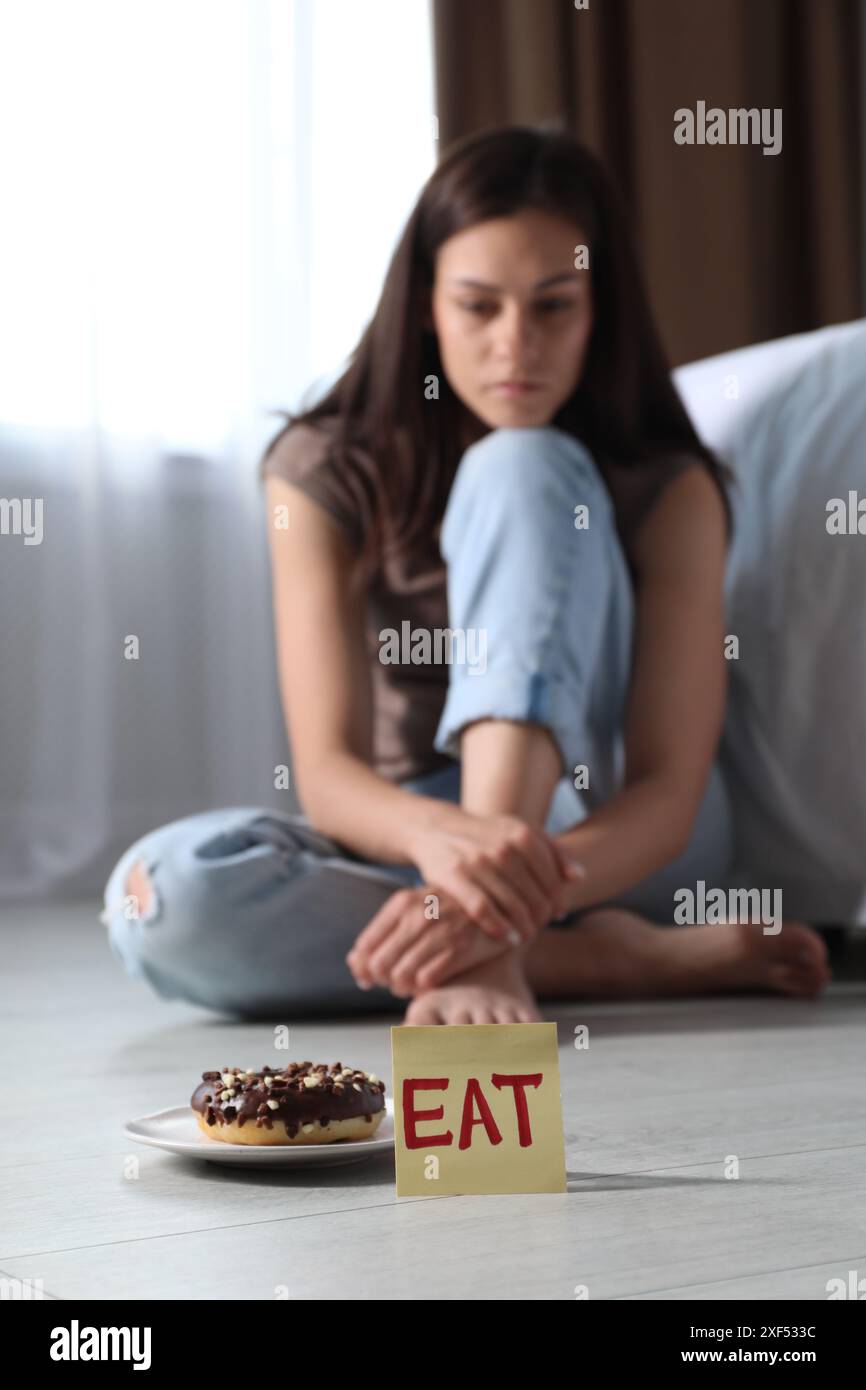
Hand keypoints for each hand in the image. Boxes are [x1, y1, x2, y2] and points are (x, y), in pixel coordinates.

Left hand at [345, 884, 509, 996]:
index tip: (374, 976)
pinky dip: (422, 989)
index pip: (365, 946)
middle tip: (395, 981)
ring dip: (402, 988)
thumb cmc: (448, 911)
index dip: (365, 968)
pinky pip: (426, 981)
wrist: (497, 904)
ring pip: (400, 976)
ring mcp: (439, 931)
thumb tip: (354, 964)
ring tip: (411, 984)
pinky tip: (428, 982)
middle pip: (379, 965)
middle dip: (383, 980)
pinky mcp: (460, 949)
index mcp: (401, 902)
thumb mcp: (413, 911)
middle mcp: (417, 914)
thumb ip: (382, 935)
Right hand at [406, 810, 584, 943]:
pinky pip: (482, 909)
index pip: (552, 877)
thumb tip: (578, 878)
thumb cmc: (487, 835)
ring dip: (525, 926)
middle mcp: (501, 846)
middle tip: (541, 927)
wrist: (436, 828)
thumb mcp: (520, 831)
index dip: (559, 899)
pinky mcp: (454, 877)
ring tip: (528, 935)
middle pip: (535, 894)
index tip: (558, 913)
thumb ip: (553, 851)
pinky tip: (509, 938)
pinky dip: (499, 927)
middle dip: (542, 915)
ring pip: (512, 905)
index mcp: (522, 834)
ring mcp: (477, 862)